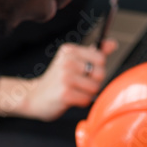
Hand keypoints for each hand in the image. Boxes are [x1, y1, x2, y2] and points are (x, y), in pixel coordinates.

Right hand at [0, 39, 117, 120]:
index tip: (85, 73)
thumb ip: (93, 54)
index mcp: (69, 50)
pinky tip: (70, 99)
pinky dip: (81, 102)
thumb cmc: (56, 81)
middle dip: (94, 83)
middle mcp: (67, 61)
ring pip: (94, 88)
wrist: (33, 97)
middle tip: (79, 85)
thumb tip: (113, 44)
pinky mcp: (65, 93)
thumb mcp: (72, 62)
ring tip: (73, 92)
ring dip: (87, 94)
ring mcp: (66, 77)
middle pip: (100, 73)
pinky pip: (86, 99)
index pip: (100, 58)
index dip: (97, 69)